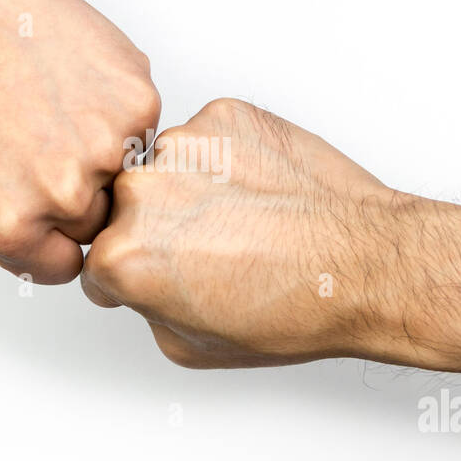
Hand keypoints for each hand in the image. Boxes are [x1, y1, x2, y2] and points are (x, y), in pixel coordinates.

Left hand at [0, 0, 160, 283]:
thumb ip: (7, 248)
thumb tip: (63, 267)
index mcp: (14, 228)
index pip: (68, 267)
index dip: (54, 233)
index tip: (38, 196)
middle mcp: (64, 195)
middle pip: (102, 223)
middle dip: (80, 191)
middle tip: (47, 144)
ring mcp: (106, 148)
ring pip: (129, 175)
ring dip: (104, 149)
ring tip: (62, 109)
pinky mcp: (137, 105)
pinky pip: (143, 127)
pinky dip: (119, 108)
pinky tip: (80, 84)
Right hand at [80, 98, 405, 364]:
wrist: (364, 263)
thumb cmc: (292, 308)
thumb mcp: (190, 346)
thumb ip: (145, 307)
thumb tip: (143, 284)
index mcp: (125, 255)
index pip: (96, 263)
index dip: (131, 275)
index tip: (164, 275)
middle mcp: (144, 192)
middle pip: (126, 207)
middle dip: (159, 227)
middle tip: (213, 248)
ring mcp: (184, 146)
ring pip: (168, 166)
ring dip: (194, 186)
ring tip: (247, 216)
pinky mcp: (223, 114)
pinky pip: (208, 136)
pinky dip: (229, 156)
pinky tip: (263, 189)